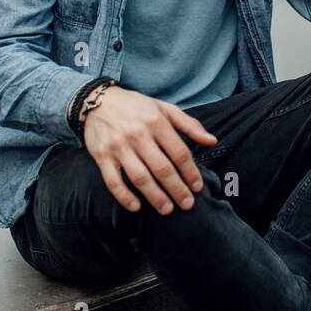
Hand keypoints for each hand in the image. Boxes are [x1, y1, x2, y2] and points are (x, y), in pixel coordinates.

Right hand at [81, 85, 217, 214]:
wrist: (97, 101)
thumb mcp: (164, 108)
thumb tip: (212, 141)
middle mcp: (138, 134)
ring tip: (167, 209)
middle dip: (177, 189)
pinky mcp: (101, 156)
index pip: (179, 152)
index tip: (197, 187)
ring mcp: (118, 146)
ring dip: (155, 197)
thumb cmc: (136, 107)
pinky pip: (113, 181)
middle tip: (187, 205)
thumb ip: (189, 125)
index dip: (191, 172)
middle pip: (162, 169)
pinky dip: (124, 196)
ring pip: (140, 178)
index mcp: (156, 122)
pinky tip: (136, 207)